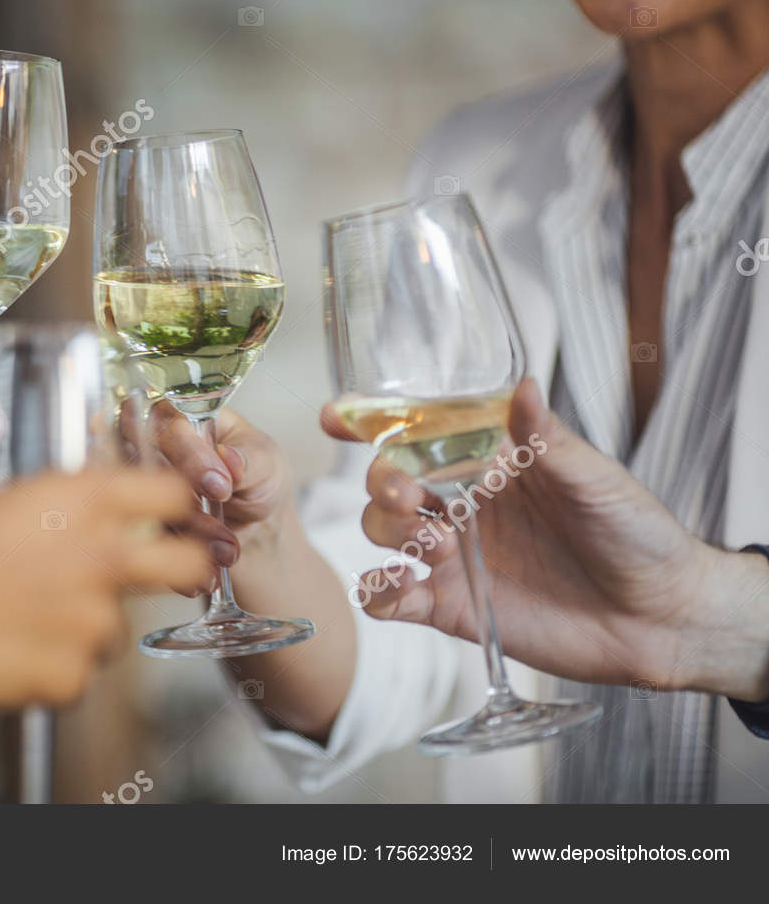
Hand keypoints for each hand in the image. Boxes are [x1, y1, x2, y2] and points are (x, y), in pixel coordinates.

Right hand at [0, 467, 213, 707]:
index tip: (174, 514)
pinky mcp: (72, 675)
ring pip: (113, 628)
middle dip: (187, 570)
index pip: (172, 492)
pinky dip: (49, 669)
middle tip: (167, 576)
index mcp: (81, 499)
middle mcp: (103, 558)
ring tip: (25, 621)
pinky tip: (9, 653)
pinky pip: (74, 674)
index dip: (178, 503)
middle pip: (188, 564)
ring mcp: (93, 623)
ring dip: (83, 627)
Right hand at [149, 401, 294, 568]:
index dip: (187, 453)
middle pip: (140, 464)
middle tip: (220, 520)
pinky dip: (179, 565)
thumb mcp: (266, 463)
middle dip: (184, 499)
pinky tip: (207, 572)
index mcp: (180, 418)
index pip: (163, 421)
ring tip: (228, 549)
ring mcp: (139, 491)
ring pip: (143, 511)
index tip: (221, 484)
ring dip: (190, 535)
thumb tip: (229, 459)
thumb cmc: (259, 483)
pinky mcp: (139, 530)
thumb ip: (247, 459)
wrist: (259, 536)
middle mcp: (149, 450)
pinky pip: (144, 548)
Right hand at [328, 378, 768, 700]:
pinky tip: (396, 590)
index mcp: (491, 463)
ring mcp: (454, 557)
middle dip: (381, 481)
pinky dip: (379, 594)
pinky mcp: (452, 608)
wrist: (663, 617)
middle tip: (406, 494)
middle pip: (389, 481)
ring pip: (382, 533)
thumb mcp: (596, 480)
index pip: (420, 433)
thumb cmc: (638, 535)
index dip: (373, 422)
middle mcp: (463, 505)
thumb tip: (522, 384)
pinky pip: (392, 599)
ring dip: (386, 531)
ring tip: (433, 545)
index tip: (338, 416)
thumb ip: (548, 439)